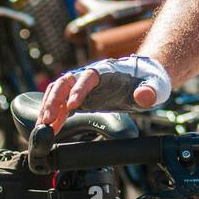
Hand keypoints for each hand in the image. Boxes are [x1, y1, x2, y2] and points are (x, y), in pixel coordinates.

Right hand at [36, 55, 170, 132]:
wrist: (147, 78)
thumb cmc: (150, 80)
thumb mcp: (155, 86)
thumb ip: (150, 91)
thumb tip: (143, 96)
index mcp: (106, 70)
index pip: (88, 77)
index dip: (79, 90)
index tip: (72, 106)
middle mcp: (90, 75)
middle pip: (65, 82)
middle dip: (54, 100)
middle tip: (48, 120)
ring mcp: (83, 85)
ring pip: (59, 92)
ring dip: (49, 107)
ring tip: (43, 126)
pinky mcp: (81, 97)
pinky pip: (62, 103)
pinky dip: (54, 114)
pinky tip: (49, 128)